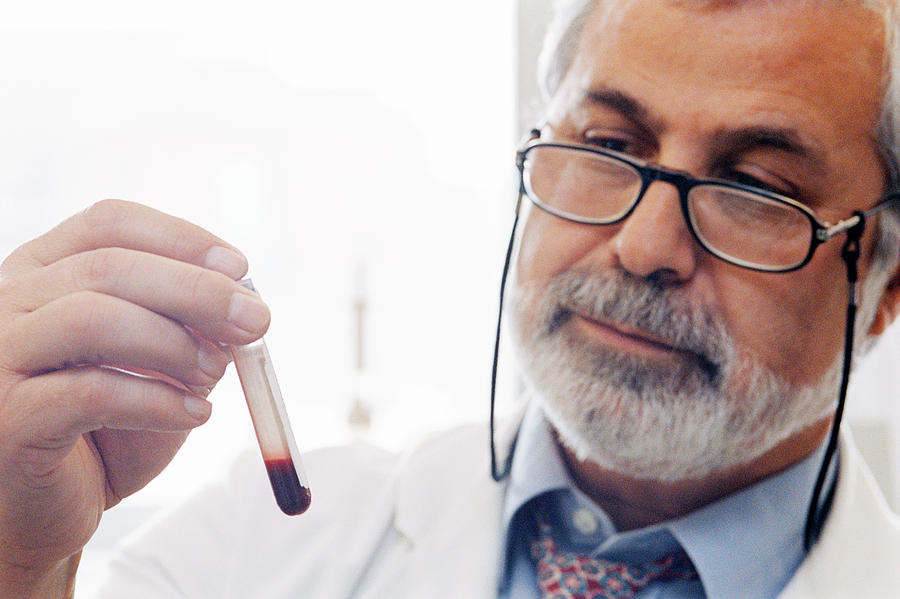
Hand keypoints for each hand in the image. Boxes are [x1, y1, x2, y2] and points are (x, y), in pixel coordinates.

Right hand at [0, 200, 269, 595]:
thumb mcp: (158, 368)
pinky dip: (159, 400)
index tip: (240, 268)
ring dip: (174, 343)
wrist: (47, 512)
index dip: (182, 239)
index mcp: (43, 273)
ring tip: (215, 373)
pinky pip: (90, 393)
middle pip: (108, 266)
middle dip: (198, 291)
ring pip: (92, 318)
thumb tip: (244, 301)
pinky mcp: (5, 419)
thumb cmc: (104, 433)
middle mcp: (7, 302)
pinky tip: (194, 414)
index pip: (109, 223)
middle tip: (256, 322)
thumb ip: (189, 329)